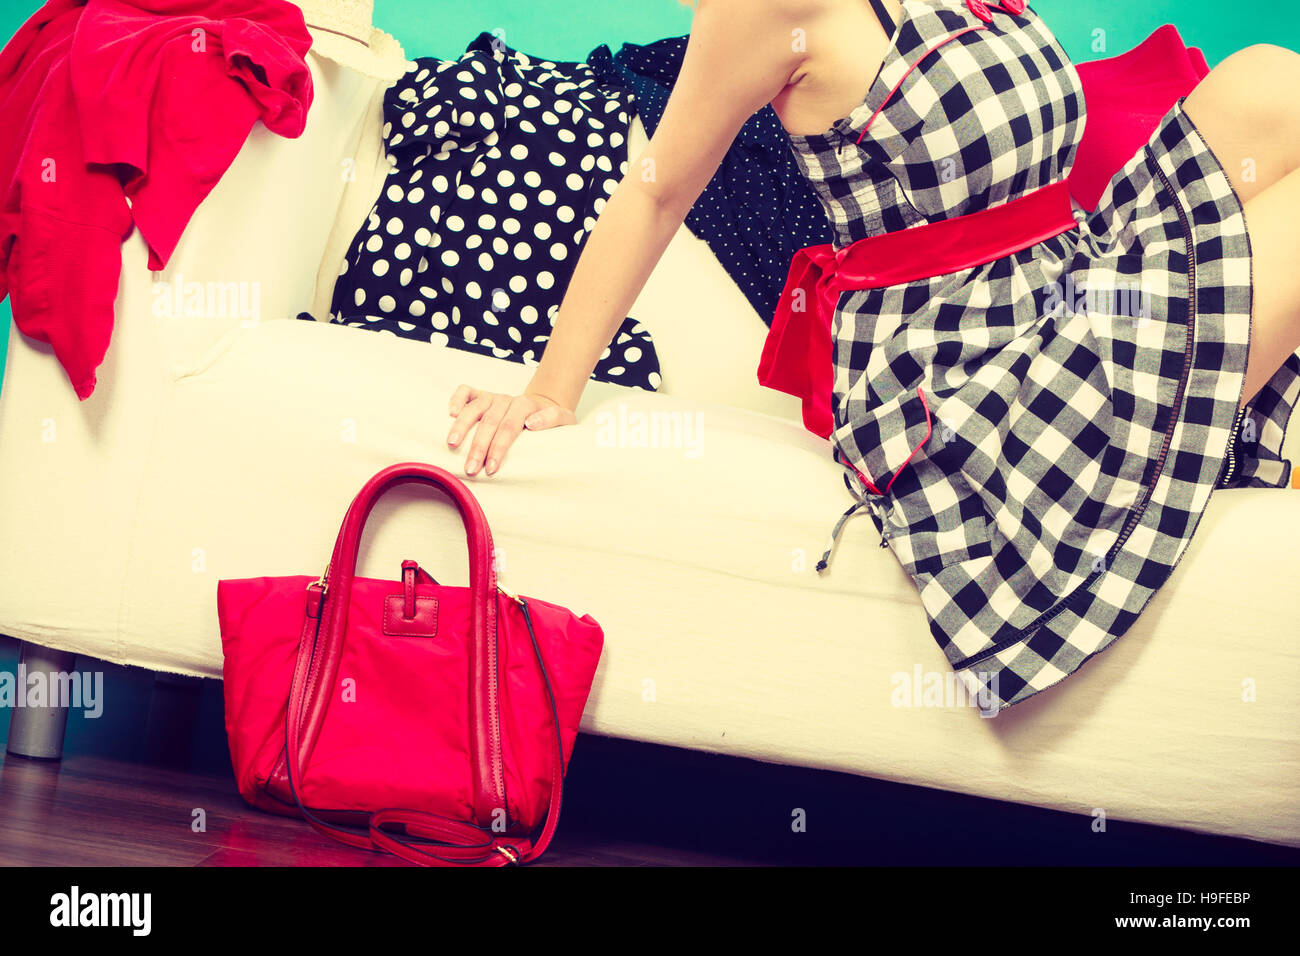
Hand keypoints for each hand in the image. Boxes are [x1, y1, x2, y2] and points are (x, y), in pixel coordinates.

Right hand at [446, 385, 576, 475]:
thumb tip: (531, 423)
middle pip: (489, 421)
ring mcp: (492, 396)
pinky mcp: (481, 394)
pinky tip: (450, 413)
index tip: (491, 469)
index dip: (499, 448)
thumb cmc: (551, 421)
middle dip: (479, 447)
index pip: (510, 427)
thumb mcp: (565, 420)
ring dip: (462, 426)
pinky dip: (457, 398)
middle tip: (470, 469)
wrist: (542, 405)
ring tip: (452, 445)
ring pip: (474, 408)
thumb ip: (553, 419)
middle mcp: (506, 399)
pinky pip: (465, 390)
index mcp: (526, 405)